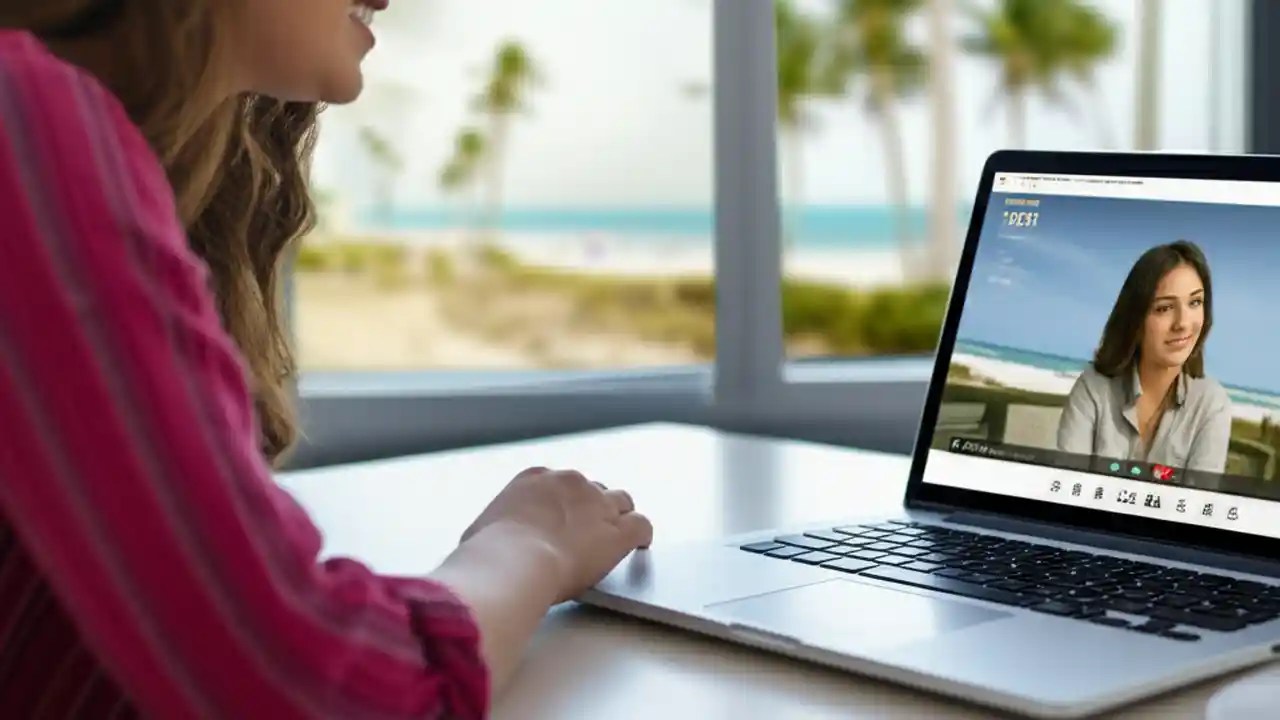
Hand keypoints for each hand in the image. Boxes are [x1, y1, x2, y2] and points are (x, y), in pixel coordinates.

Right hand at [460, 467, 652, 602]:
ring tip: (618, 533)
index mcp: (534, 479)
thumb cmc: (489, 553)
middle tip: (588, 530)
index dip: (563, 502)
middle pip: (591, 490)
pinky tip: (641, 544)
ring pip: (621, 502)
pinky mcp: (618, 531)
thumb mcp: (479, 533)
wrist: (513, 563)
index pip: (558, 484)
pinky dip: (642, 534)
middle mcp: (570, 484)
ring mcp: (597, 505)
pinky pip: (641, 526)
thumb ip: (491, 531)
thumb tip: (484, 545)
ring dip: (620, 516)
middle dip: (591, 508)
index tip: (562, 516)